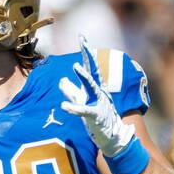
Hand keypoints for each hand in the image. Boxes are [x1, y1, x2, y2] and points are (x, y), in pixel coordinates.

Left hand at [59, 37, 133, 156]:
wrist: (112, 137)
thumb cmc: (98, 118)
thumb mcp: (83, 102)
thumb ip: (72, 91)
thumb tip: (61, 80)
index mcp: (95, 87)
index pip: (90, 66)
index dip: (86, 52)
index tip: (82, 37)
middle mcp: (98, 91)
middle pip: (93, 70)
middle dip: (88, 55)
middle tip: (83, 40)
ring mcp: (98, 102)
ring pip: (91, 87)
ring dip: (83, 76)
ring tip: (75, 66)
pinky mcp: (96, 116)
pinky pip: (84, 111)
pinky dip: (74, 108)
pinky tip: (64, 105)